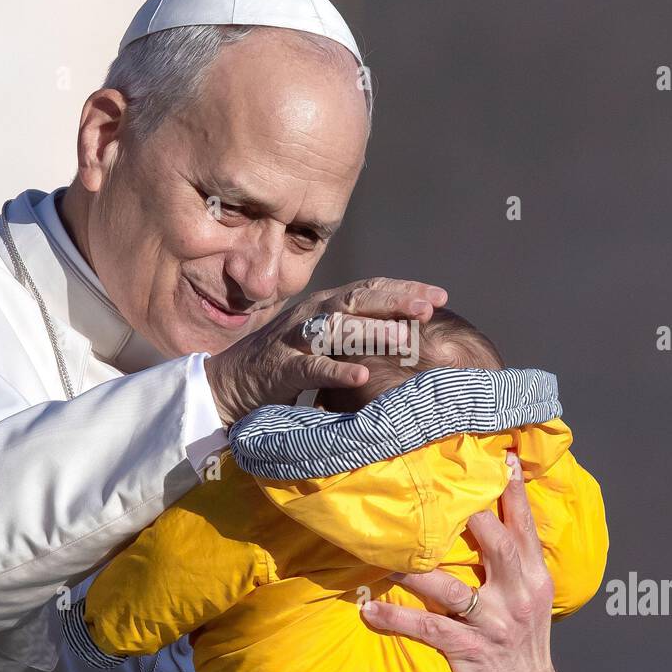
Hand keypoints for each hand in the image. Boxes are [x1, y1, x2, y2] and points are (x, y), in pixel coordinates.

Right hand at [204, 277, 446, 425]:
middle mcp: (312, 314)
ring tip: (404, 339)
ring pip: (337, 330)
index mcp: (326, 305)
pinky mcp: (281, 369)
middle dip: (394, 302)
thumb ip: (356, 331)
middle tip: (429, 307)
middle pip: (357, 300)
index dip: (404, 290)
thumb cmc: (286, 361)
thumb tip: (405, 330)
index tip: (440, 295)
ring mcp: (295, 339)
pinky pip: (312, 369)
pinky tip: (361, 377)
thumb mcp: (325, 340)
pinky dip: (336, 372)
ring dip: (372, 333)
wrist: (230, 382)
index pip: (370, 289)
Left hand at [361, 452, 571, 671]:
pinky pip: (429, 629)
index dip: (512, 491)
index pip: (523, 526)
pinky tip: (370, 609)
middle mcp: (519, 595)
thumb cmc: (523, 646)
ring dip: (416, 570)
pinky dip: (396, 618)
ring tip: (383, 554)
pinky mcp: (471, 651)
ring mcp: (495, 624)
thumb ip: (513, 563)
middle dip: (468, 516)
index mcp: (534, 577)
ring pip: (453, 588)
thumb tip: (486, 523)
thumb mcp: (530, 599)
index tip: (498, 457)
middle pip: (496, 544)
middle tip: (431, 492)